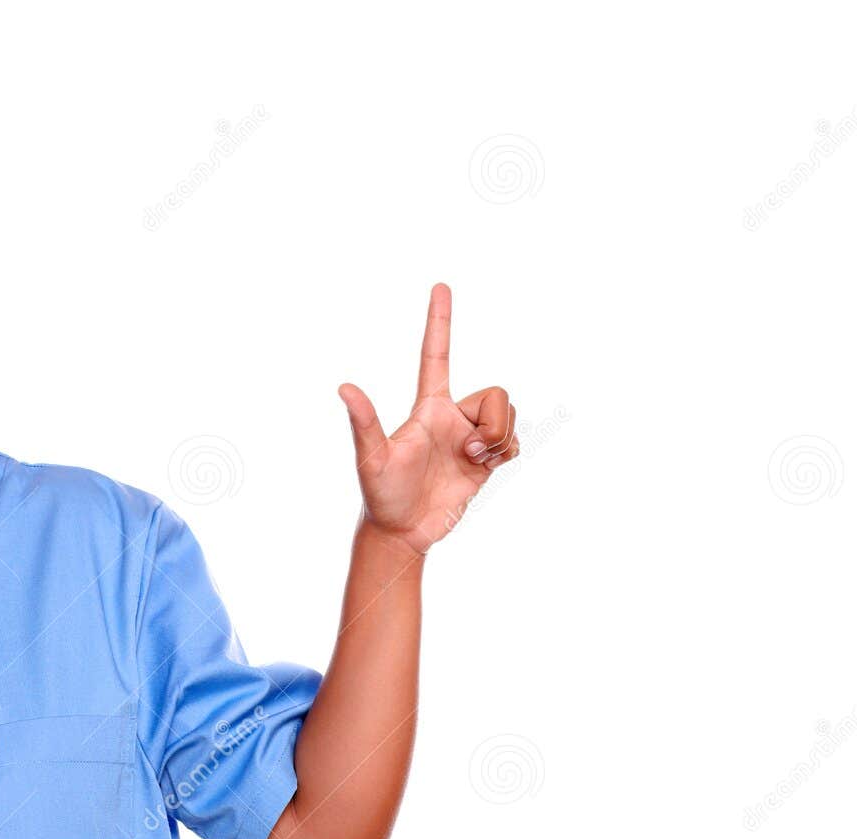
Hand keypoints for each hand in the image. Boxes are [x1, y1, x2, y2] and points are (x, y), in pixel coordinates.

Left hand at [338, 283, 517, 555]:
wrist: (402, 531)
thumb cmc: (380, 494)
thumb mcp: (371, 458)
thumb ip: (365, 422)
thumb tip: (343, 388)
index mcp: (426, 407)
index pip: (435, 355)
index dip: (439, 321)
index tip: (440, 286)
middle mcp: (450, 415)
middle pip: (495, 392)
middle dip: (494, 420)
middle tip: (468, 449)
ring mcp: (470, 436)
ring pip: (508, 414)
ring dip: (500, 438)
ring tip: (473, 460)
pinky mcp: (486, 460)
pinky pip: (515, 441)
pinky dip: (508, 452)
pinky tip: (485, 467)